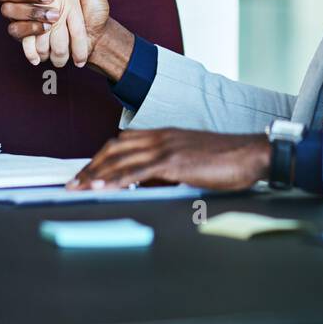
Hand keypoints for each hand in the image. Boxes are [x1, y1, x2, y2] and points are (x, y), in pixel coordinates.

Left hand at [67, 129, 271, 191]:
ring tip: (78, 188)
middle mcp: (161, 137)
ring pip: (121, 159)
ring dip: (96, 175)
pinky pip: (138, 171)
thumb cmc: (224, 160)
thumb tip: (144, 184)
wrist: (249, 153)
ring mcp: (166, 147)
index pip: (122, 142)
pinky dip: (117, 180)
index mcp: (164, 134)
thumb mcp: (189, 161)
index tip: (86, 172)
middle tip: (73, 183)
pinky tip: (104, 188)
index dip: (101, 157)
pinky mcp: (173, 162)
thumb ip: (165, 169)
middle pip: (115, 148)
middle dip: (91, 167)